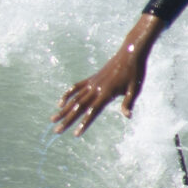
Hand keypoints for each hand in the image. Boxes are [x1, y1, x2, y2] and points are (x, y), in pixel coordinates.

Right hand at [52, 16, 160, 134]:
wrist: (130, 52)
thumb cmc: (135, 72)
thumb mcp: (135, 88)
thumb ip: (128, 102)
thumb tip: (127, 116)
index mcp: (107, 93)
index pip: (93, 112)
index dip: (84, 123)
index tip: (75, 134)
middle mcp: (96, 88)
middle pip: (78, 107)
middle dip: (67, 120)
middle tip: (56, 131)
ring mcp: (92, 82)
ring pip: (74, 98)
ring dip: (63, 110)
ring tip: (52, 119)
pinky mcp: (92, 78)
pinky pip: (76, 87)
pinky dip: (67, 94)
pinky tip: (60, 103)